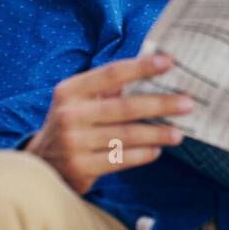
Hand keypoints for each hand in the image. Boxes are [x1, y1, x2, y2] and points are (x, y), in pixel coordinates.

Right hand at [24, 53, 194, 194]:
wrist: (40, 164)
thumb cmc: (72, 124)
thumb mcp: (79, 101)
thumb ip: (108, 88)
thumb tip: (153, 69)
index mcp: (70, 91)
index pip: (112, 74)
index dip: (142, 67)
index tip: (170, 62)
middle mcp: (70, 115)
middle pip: (125, 107)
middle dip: (161, 104)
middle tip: (188, 104)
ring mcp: (73, 142)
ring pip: (127, 136)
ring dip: (157, 134)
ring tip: (179, 133)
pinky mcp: (80, 167)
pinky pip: (121, 159)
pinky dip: (143, 154)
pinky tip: (157, 150)